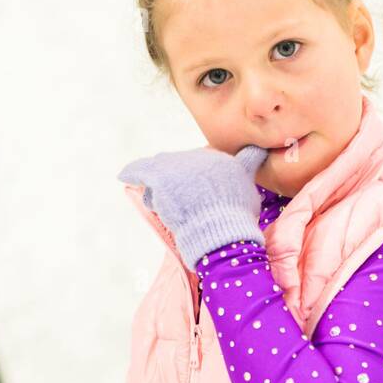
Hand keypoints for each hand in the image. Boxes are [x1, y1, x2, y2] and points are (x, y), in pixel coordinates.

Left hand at [117, 144, 269, 269]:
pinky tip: (124, 176)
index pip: (200, 162)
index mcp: (219, 159)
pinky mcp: (159, 176)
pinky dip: (132, 172)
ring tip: (163, 204)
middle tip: (179, 203)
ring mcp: (178, 165)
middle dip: (176, 182)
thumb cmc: (236, 219)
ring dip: (158, 186)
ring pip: (161, 170)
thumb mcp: (249, 188)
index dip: (195, 176)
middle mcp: (197, 156)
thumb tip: (258, 151)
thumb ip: (249, 165)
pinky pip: (140, 170)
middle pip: (178, 165)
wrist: (220, 232)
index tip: (194, 190)